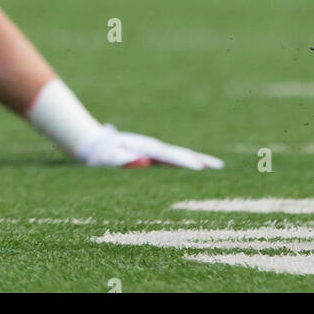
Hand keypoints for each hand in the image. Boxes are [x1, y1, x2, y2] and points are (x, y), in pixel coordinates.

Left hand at [77, 124, 223, 169]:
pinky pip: (173, 161)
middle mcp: (153, 148)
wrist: (94, 143)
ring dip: (197, 161)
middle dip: (199, 160)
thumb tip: (143, 161)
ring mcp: (154, 150)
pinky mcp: (153, 156)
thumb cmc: (100, 155)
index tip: (200, 168)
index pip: (169, 156)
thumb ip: (123, 160)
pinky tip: (197, 169)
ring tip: (216, 167)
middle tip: (219, 167)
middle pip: (180, 154)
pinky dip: (188, 163)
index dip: (184, 163)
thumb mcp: (107, 158)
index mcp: (146, 148)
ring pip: (179, 155)